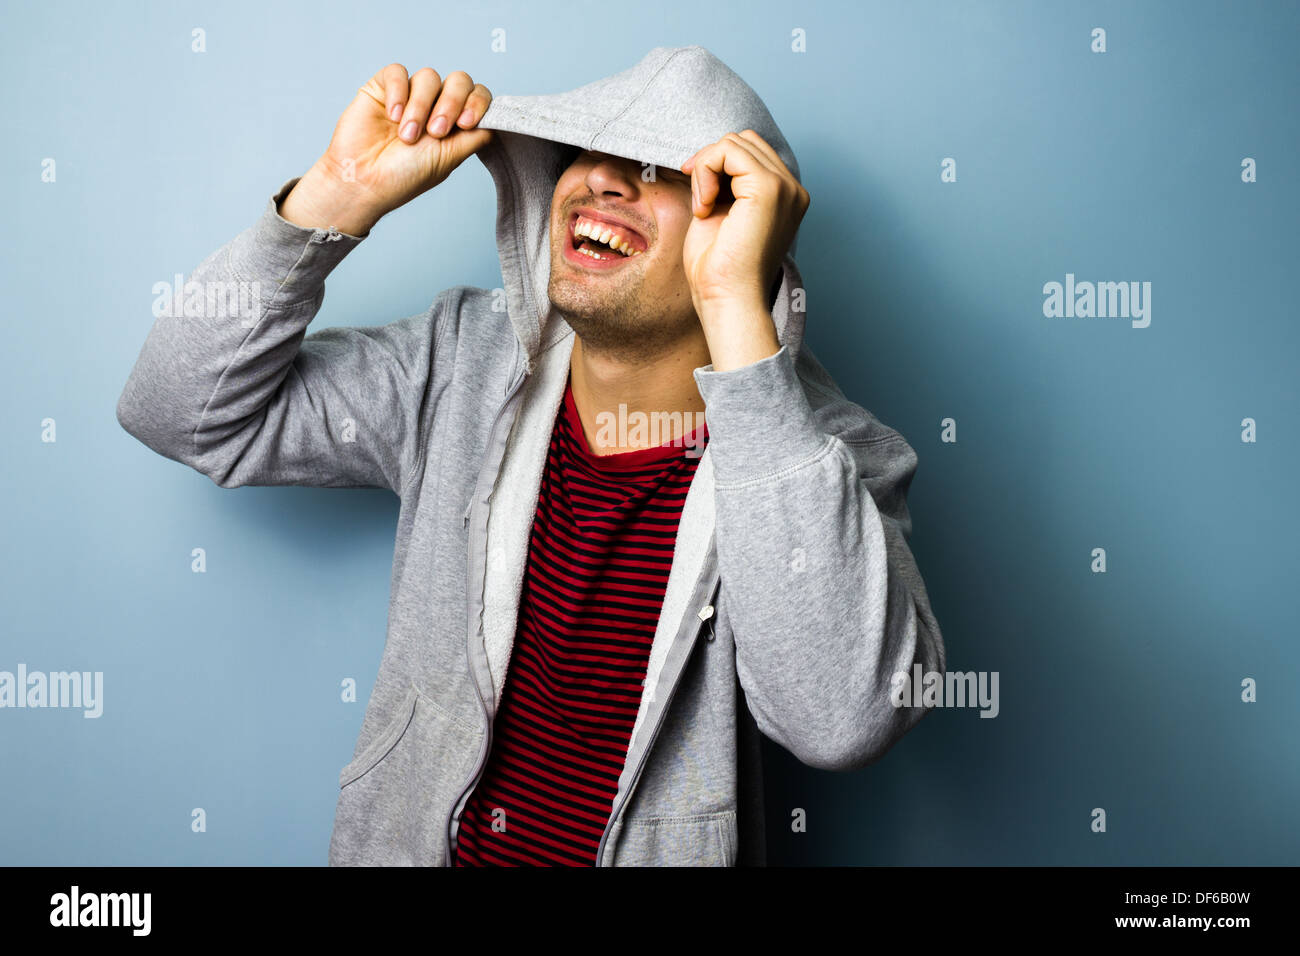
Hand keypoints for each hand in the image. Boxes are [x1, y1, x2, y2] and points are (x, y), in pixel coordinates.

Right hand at [281, 65, 493, 234]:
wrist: (363, 182)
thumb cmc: (403, 177)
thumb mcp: (448, 159)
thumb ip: (474, 137)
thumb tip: (498, 120)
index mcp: (455, 123)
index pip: (478, 96)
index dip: (478, 103)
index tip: (466, 122)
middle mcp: (435, 106)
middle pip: (459, 80)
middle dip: (451, 103)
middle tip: (436, 132)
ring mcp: (409, 95)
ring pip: (428, 77)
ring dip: (421, 106)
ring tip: (407, 135)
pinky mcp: (382, 88)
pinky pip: (397, 72)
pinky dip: (398, 92)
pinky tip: (392, 116)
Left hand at [681, 130, 808, 312]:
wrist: (727, 299)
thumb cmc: (719, 269)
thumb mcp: (721, 212)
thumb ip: (724, 183)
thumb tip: (708, 155)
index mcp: (785, 197)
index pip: (750, 152)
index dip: (717, 164)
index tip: (699, 194)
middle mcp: (792, 189)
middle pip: (743, 141)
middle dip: (711, 163)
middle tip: (699, 200)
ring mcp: (785, 187)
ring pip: (733, 142)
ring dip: (706, 169)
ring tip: (703, 206)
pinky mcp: (769, 188)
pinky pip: (727, 151)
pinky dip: (705, 171)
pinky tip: (704, 206)